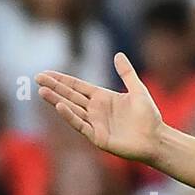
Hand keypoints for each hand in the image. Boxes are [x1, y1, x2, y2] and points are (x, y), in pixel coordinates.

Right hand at [35, 52, 164, 163]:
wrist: (157, 139)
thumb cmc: (149, 117)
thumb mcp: (138, 91)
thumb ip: (127, 74)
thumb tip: (118, 54)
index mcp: (102, 98)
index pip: (78, 87)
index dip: (62, 80)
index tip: (46, 73)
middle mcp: (96, 110)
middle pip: (71, 96)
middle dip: (54, 87)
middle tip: (37, 78)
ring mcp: (95, 124)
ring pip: (72, 110)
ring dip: (57, 101)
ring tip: (42, 91)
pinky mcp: (98, 137)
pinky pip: (81, 125)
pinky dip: (70, 116)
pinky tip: (60, 106)